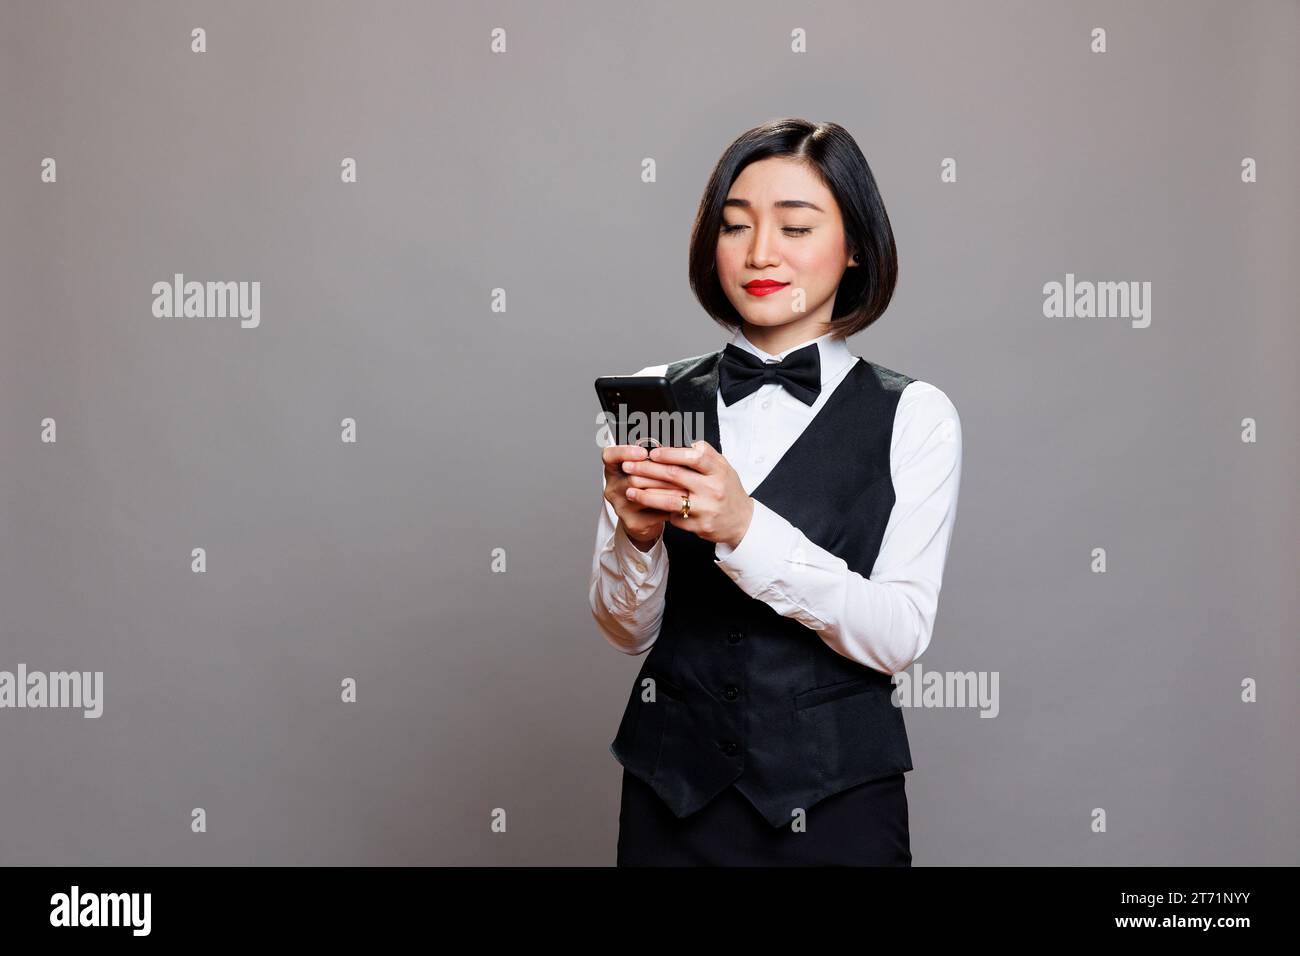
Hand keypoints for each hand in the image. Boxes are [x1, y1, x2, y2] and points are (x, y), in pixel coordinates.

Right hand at [602, 443, 690, 551]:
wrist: (644, 519)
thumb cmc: (647, 488)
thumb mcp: (644, 470)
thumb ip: (653, 459)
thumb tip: (674, 446)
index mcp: (614, 470)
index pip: (609, 456)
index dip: (624, 452)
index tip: (642, 451)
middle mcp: (613, 488)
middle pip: (632, 477)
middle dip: (658, 473)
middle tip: (678, 468)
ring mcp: (621, 507)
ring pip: (644, 495)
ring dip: (667, 488)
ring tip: (685, 483)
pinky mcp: (633, 522)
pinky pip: (653, 513)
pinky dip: (670, 505)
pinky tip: (681, 500)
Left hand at [621, 440, 754, 549]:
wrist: (741, 521)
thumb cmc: (728, 491)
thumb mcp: (724, 467)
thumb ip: (706, 454)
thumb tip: (686, 442)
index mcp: (718, 471)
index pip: (693, 457)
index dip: (671, 454)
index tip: (652, 452)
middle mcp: (712, 489)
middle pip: (675, 476)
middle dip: (648, 470)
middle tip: (629, 467)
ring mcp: (706, 509)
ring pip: (669, 500)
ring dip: (646, 495)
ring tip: (629, 490)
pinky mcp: (698, 526)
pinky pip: (673, 517)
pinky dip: (659, 511)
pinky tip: (645, 506)